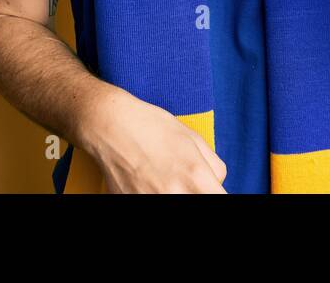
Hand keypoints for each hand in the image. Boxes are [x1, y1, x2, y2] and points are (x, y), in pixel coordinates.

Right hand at [81, 87, 227, 192]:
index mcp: (196, 176)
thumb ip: (214, 166)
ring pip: (173, 205)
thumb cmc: (152, 126)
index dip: (213, 192)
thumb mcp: (193, 138)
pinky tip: (145, 182)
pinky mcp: (130, 204)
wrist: (110, 125)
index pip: (220, 199)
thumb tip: (216, 184)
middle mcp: (176, 194)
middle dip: (194, 192)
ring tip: (161, 180)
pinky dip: (150, 194)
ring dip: (173, 193)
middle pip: (198, 204)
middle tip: (182, 180)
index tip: (206, 188)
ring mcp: (151, 202)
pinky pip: (150, 204)